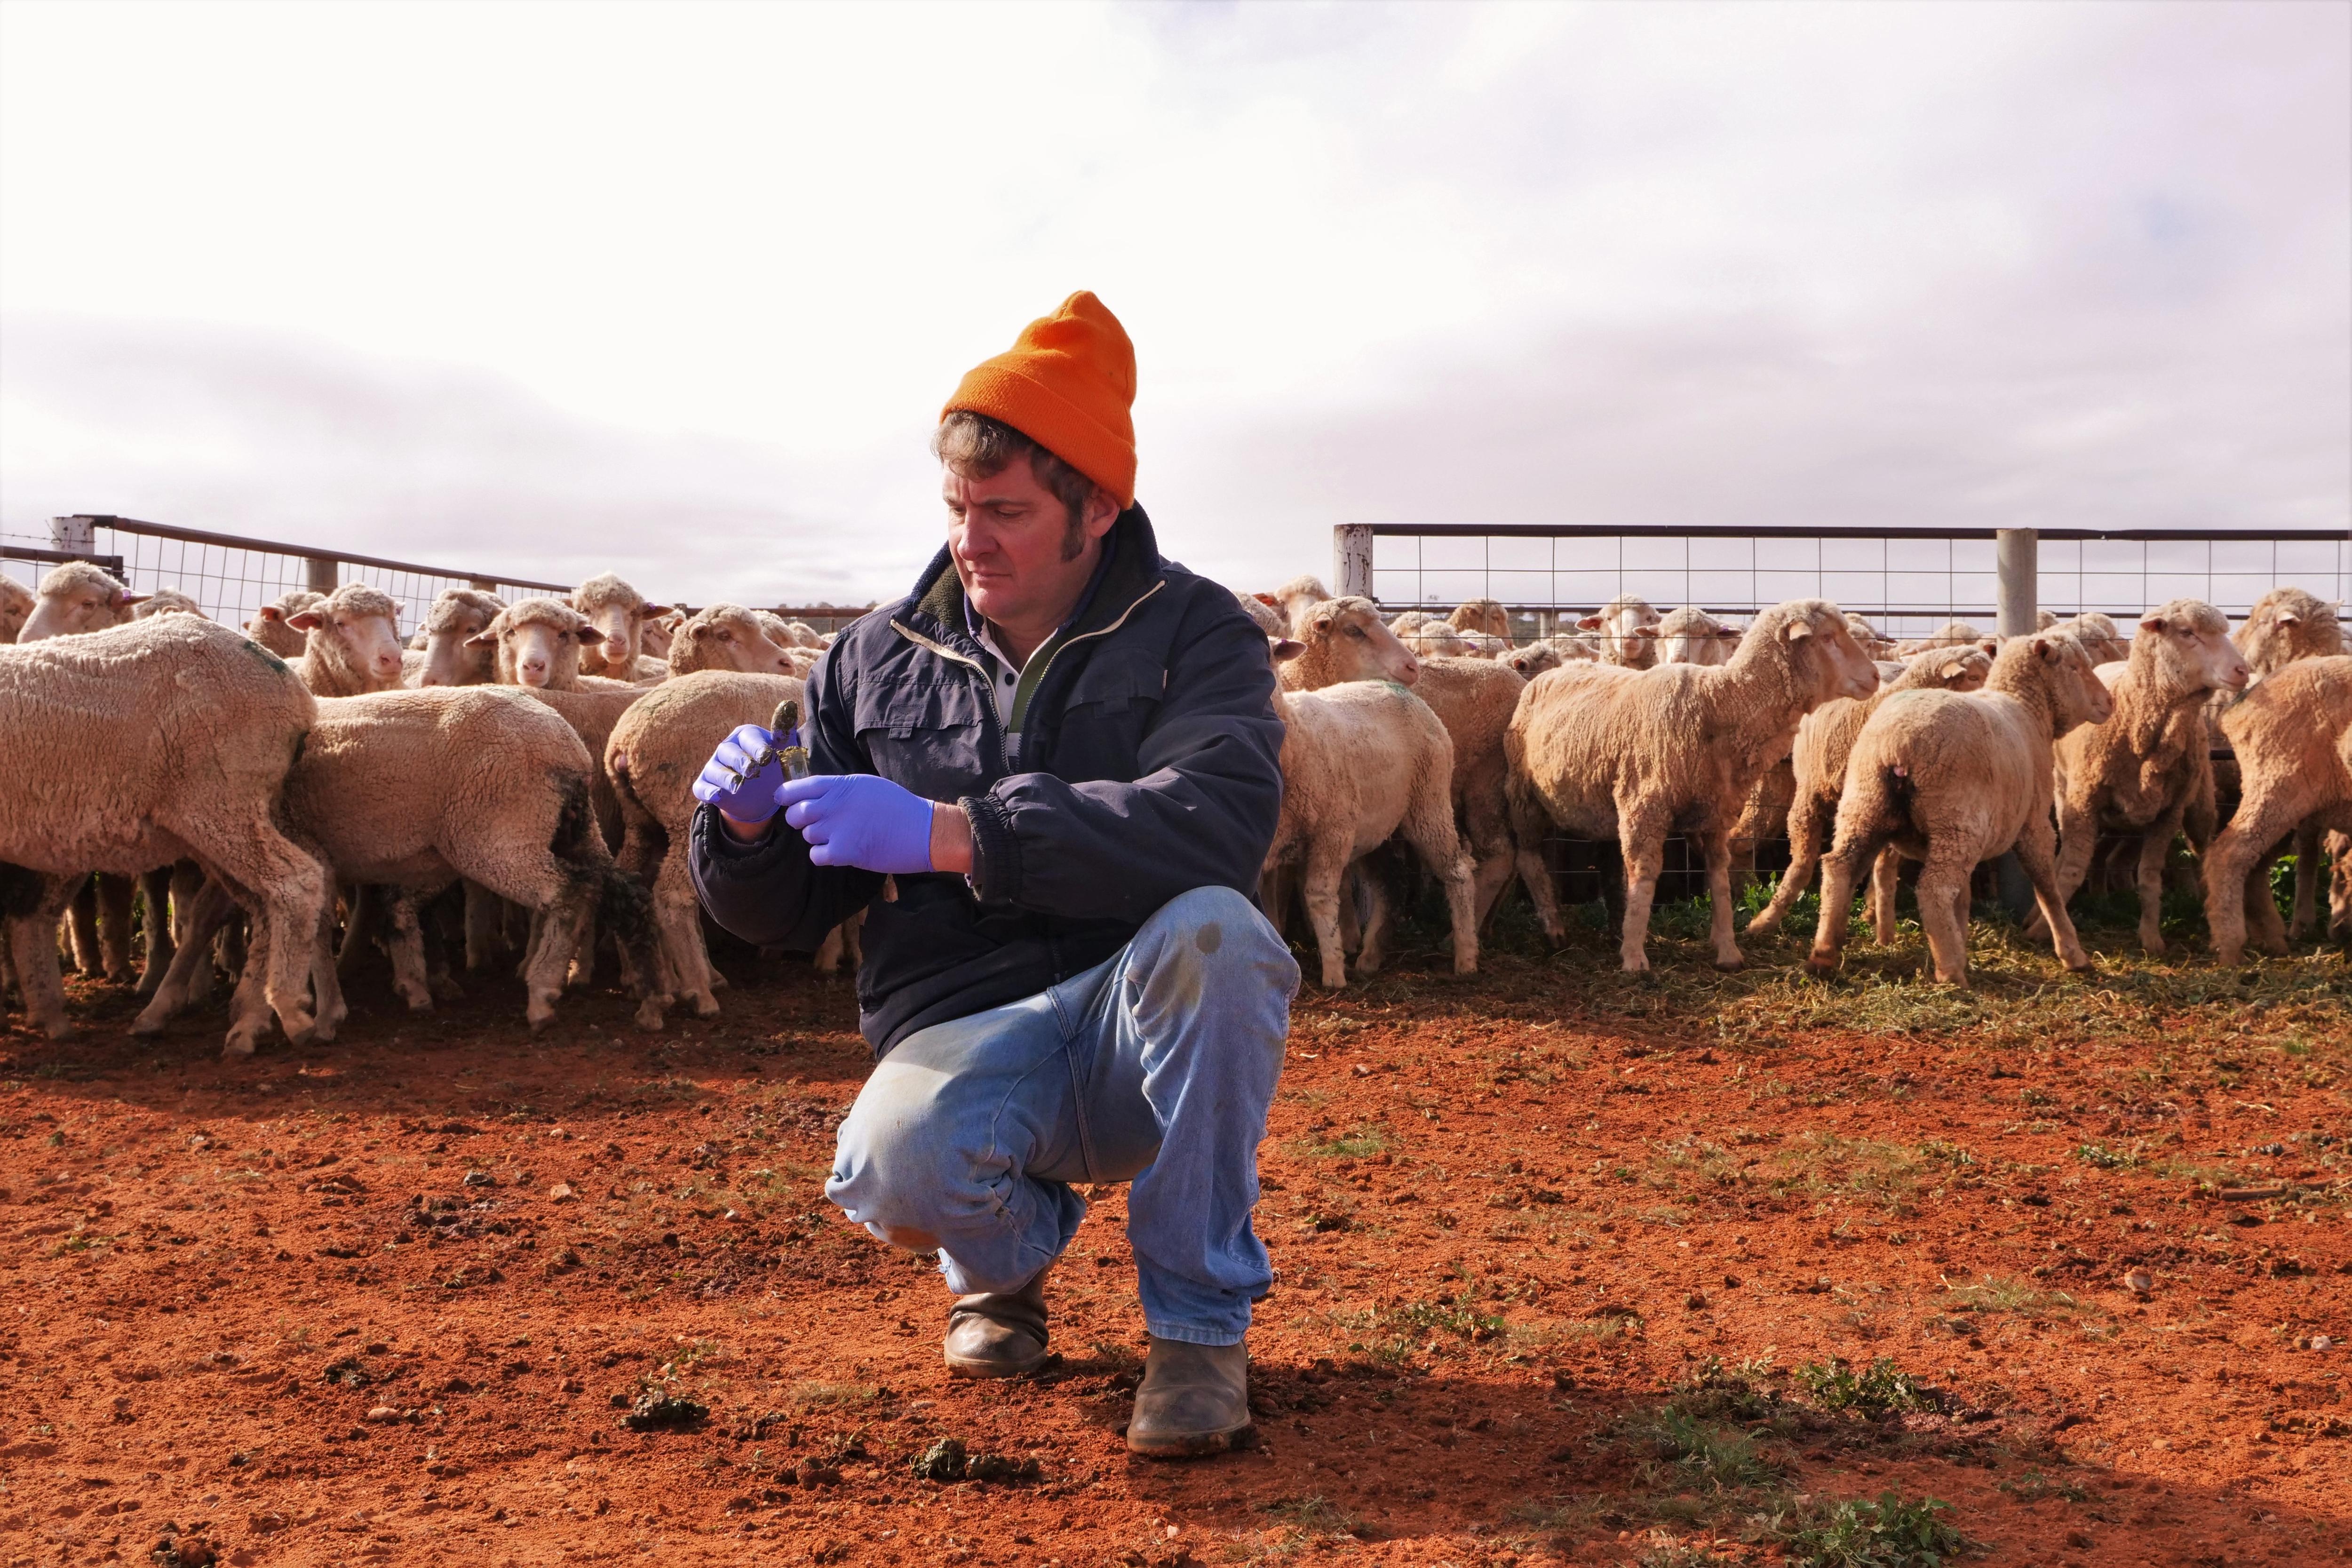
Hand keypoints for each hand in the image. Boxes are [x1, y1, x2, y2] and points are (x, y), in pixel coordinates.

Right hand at [691, 724, 783, 830]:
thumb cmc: (773, 766)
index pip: (748, 737)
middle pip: (728, 751)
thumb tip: (789, 704)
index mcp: (745, 736)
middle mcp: (727, 748)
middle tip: (753, 771)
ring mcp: (714, 767)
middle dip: (740, 761)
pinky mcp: (706, 785)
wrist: (761, 794)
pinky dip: (707, 791)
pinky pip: (702, 787)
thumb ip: (785, 730)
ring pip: (714, 769)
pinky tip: (716, 796)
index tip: (767, 757)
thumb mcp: (784, 750)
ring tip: (737, 787)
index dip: (757, 747)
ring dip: (725, 777)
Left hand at [777, 773, 935, 872]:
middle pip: (796, 813)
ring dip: (818, 839)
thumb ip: (839, 789)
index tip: (783, 801)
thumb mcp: (867, 786)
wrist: (923, 830)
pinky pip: (816, 855)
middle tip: (814, 824)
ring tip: (840, 837)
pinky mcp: (844, 851)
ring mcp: (838, 828)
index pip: (798, 787)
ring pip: (807, 835)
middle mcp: (835, 804)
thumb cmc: (898, 807)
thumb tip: (815, 796)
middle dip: (799, 821)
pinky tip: (841, 852)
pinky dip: (824, 856)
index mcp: (841, 784)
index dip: (785, 796)